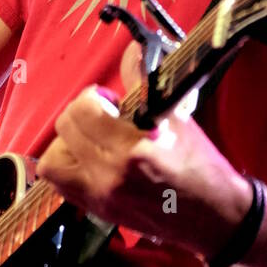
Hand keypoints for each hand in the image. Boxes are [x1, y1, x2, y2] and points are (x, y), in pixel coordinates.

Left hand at [37, 43, 252, 258]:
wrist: (214, 216)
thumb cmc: (201, 165)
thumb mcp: (178, 119)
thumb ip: (146, 83)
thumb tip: (132, 50)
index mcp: (132, 150)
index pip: (84, 109)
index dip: (93, 96)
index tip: (111, 101)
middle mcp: (108, 175)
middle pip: (65, 129)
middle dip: (80, 114)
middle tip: (102, 116)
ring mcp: (100, 197)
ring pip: (52, 162)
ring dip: (66, 144)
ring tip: (90, 140)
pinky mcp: (98, 211)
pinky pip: (61, 186)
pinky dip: (68, 168)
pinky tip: (89, 160)